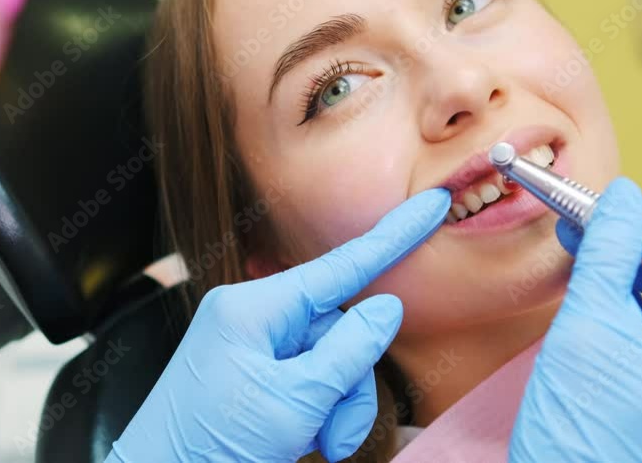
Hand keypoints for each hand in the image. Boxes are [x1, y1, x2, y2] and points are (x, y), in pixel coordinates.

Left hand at [106, 189, 449, 462]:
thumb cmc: (209, 447)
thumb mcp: (294, 402)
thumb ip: (350, 351)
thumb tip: (387, 308)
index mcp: (252, 308)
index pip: (340, 266)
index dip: (393, 237)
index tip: (431, 204)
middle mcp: (251, 318)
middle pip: (339, 332)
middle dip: (347, 387)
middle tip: (333, 436)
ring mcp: (251, 347)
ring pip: (330, 363)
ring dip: (334, 409)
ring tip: (317, 444)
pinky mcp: (254, 375)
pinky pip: (308, 380)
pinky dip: (316, 413)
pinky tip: (301, 441)